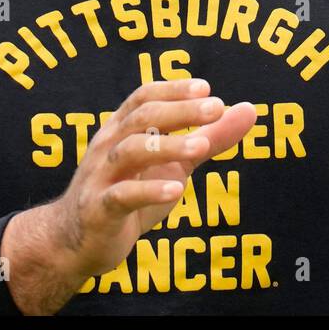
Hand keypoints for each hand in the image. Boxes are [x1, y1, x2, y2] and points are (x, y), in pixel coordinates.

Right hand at [3, 78, 255, 313]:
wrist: (78, 242)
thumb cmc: (130, 193)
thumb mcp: (174, 164)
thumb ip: (210, 138)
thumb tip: (250, 109)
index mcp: (122, 129)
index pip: (144, 97)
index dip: (173, 90)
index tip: (206, 88)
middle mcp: (108, 146)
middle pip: (141, 118)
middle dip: (179, 111)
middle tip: (216, 108)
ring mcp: (100, 177)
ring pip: (131, 151)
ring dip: (167, 147)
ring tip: (200, 148)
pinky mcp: (99, 210)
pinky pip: (122, 196)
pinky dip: (148, 190)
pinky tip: (177, 190)